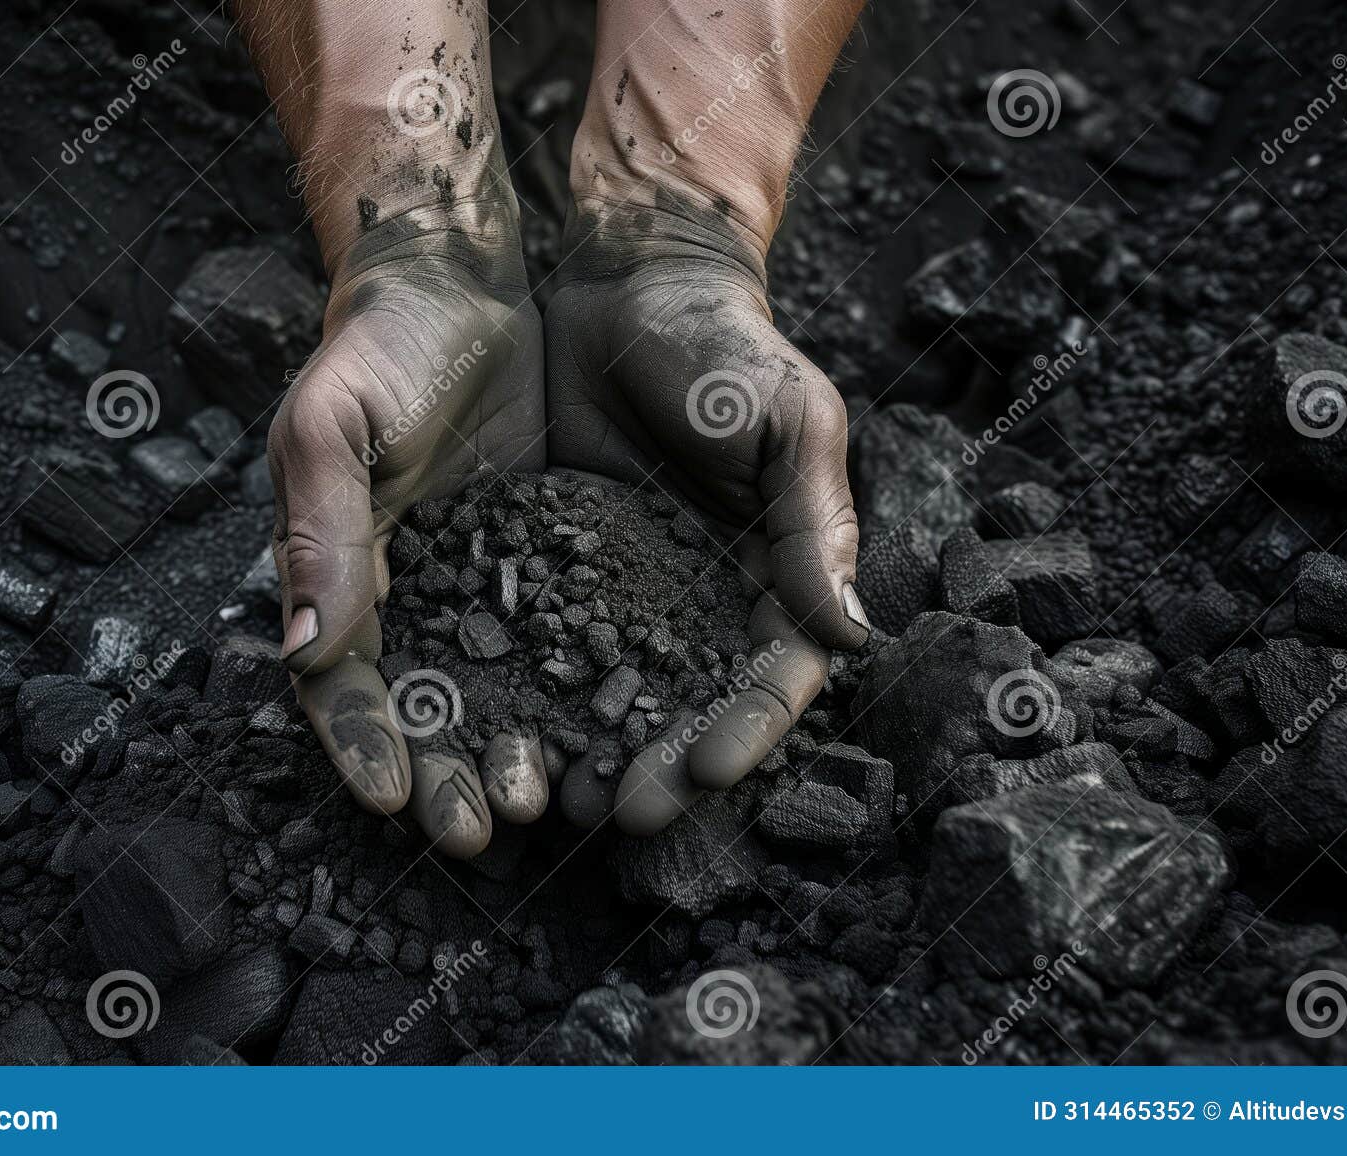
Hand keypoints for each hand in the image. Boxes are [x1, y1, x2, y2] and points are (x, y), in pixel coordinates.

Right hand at [269, 220, 547, 857]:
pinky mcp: (544, 566)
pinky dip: (580, 692)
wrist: (458, 288)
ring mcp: (477, 587)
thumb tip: (300, 654)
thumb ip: (321, 538)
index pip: (342, 685)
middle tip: (485, 830)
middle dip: (447, 775)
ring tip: (555, 803)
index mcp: (336, 579)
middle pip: (424, 712)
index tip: (394, 802)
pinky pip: (563, 642)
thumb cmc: (378, 351)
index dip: (365, 746)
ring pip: (496, 693)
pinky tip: (613, 733)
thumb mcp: (334, 430)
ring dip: (517, 751)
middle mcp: (405, 600)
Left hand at [544, 194, 870, 834]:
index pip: (770, 677)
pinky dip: (525, 688)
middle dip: (659, 762)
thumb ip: (814, 527)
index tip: (705, 772)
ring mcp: (625, 589)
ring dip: (589, 746)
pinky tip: (497, 728)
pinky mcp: (553, 565)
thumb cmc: (726, 345)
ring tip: (556, 795)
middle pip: (688, 706)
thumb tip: (848, 635)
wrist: (624, 278)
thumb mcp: (788, 424)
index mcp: (775, 575)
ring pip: (611, 690)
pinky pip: (539, 639)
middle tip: (618, 810)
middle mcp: (702, 598)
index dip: (744, 730)